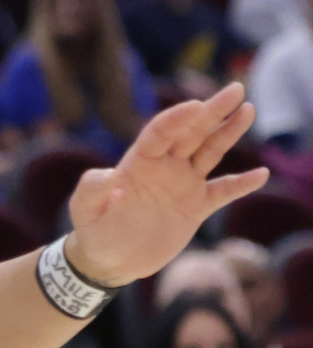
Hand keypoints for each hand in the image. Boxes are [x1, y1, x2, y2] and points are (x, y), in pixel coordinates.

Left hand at [65, 84, 268, 286]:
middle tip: (236, 90)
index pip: (162, 131)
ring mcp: (182, 183)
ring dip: (228, 132)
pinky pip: (223, 191)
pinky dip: (242, 183)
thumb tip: (106, 178)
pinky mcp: (195, 207)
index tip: (196, 105)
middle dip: (212, 110)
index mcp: (139, 159)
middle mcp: (164, 164)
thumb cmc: (94, 228)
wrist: (110, 258)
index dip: (178, 118)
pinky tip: (262, 174)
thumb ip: (92, 189)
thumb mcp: (85, 208)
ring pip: (210, 151)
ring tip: (248, 110)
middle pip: (192, 131)